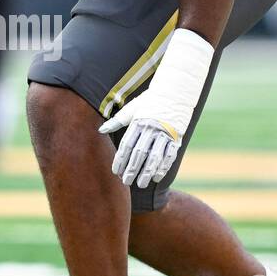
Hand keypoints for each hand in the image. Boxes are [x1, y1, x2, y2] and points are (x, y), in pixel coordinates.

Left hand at [97, 28, 212, 188]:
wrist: (175, 92)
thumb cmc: (150, 101)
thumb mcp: (132, 108)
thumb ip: (117, 121)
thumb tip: (100, 130)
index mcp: (138, 122)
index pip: (127, 145)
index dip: (121, 159)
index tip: (116, 171)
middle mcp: (151, 129)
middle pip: (139, 152)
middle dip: (132, 169)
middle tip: (126, 182)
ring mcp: (164, 134)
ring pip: (154, 156)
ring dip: (147, 171)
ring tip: (141, 184)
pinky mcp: (176, 137)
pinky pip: (169, 155)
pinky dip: (163, 166)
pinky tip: (156, 176)